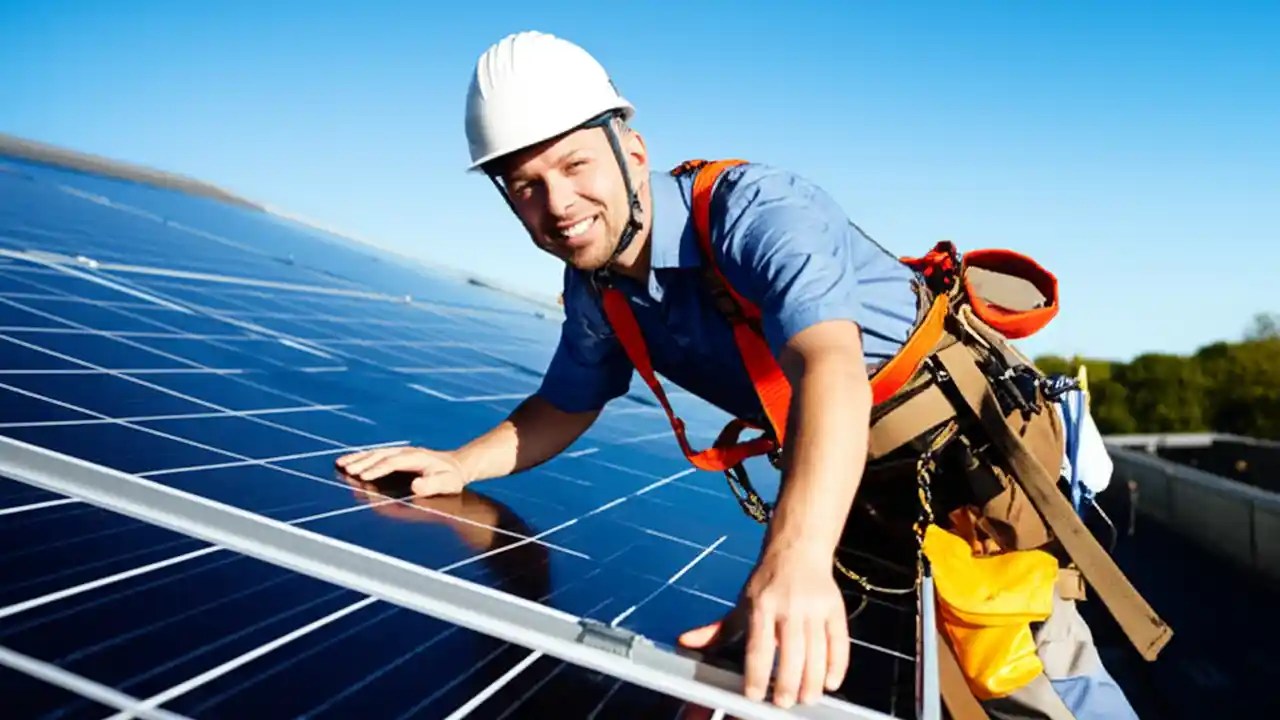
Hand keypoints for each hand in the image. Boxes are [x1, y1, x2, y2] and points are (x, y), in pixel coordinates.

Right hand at [335, 446, 471, 496]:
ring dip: (359, 458)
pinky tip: (350, 461)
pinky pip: (377, 454)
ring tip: (340, 464)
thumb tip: (415, 486)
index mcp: (417, 458)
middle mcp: (407, 452)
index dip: (378, 469)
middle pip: (381, 455)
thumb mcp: (447, 484)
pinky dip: (362, 457)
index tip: (363, 477)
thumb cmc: (451, 478)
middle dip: (363, 462)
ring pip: (376, 453)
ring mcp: (401, 452)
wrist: (457, 465)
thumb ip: (431, 486)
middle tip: (345, 469)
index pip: (394, 462)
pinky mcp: (398, 455)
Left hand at [678, 548, 848, 707]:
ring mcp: (814, 607)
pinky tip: (831, 683)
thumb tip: (684, 642)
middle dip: (787, 682)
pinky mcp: (835, 608)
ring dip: (813, 680)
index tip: (753, 695)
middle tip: (783, 703)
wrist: (797, 550)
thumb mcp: (741, 603)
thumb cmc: (767, 583)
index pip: (758, 646)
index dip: (756, 673)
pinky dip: (837, 665)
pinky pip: (839, 642)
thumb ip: (717, 629)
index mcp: (761, 605)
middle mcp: (788, 605)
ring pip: (817, 650)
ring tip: (806, 699)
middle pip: (791, 651)